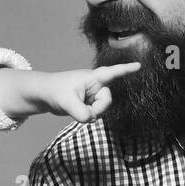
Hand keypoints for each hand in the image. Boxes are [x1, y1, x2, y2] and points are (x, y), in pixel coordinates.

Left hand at [0, 63, 140, 122]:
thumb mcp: (67, 102)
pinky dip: (87, 116)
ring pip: (101, 109)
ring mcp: (93, 95)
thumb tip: (91, 119)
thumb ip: (81, 112)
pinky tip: (77, 111)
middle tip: (84, 111)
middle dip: (97, 109)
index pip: (112, 73)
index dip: (126, 70)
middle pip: (107, 100)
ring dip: (91, 113)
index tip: (139, 66)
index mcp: (92, 77)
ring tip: (76, 108)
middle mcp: (95, 85)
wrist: (45, 95)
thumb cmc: (55, 90)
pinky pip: (95, 114)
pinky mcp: (89, 103)